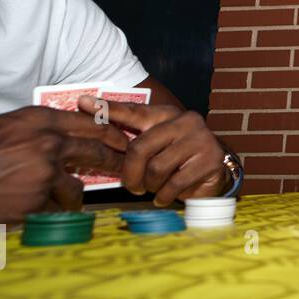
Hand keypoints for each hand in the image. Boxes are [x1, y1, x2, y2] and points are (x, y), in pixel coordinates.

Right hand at [0, 107, 127, 222]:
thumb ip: (35, 131)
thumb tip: (64, 139)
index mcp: (38, 119)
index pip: (92, 123)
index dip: (113, 134)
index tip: (124, 143)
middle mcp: (47, 143)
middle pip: (99, 151)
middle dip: (115, 163)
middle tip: (126, 173)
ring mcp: (44, 175)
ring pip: (75, 188)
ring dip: (67, 197)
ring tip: (43, 199)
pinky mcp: (35, 204)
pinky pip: (54, 211)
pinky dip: (44, 213)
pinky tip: (21, 210)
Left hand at [78, 96, 227, 205]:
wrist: (216, 172)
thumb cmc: (177, 159)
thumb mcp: (155, 145)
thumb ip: (132, 139)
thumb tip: (96, 133)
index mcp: (167, 115)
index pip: (133, 111)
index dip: (108, 109)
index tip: (82, 102)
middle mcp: (185, 121)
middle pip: (140, 148)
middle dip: (130, 173)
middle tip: (132, 186)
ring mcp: (200, 139)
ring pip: (157, 168)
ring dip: (151, 185)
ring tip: (155, 188)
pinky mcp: (210, 161)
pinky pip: (174, 183)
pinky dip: (164, 196)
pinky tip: (164, 196)